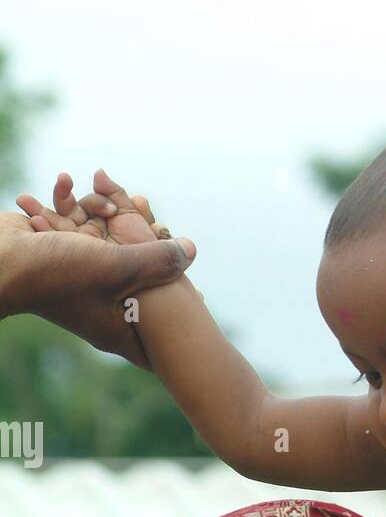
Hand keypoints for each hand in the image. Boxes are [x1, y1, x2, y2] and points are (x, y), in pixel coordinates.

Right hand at [8, 174, 194, 365]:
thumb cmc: (57, 274)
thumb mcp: (118, 267)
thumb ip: (158, 260)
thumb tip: (191, 251)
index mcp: (118, 325)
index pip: (159, 332)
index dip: (180, 315)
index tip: (197, 297)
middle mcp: (102, 305)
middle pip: (140, 278)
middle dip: (147, 244)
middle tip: (156, 222)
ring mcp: (81, 278)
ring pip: (108, 243)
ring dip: (104, 211)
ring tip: (103, 197)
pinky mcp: (60, 252)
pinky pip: (77, 226)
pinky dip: (72, 203)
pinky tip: (66, 184)